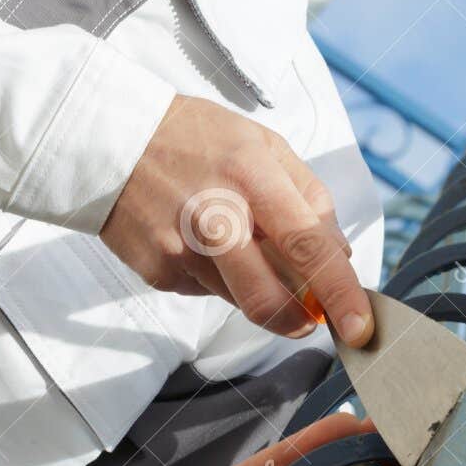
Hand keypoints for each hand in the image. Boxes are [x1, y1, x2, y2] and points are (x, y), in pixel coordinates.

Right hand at [100, 95, 372, 344]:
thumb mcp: (264, 144)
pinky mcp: (157, 272)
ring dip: (258, 289)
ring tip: (240, 246)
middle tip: (311, 317)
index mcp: (251, 177)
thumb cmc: (195, 138)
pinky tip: (203, 244)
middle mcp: (214, 218)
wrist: (106, 140)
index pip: (306, 245)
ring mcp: (180, 250)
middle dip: (299, 321)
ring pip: (241, 300)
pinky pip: (208, 292)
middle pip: (267, 298)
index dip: (338, 291)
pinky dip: (221, 279)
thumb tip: (339, 253)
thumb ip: (309, 196)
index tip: (360, 327)